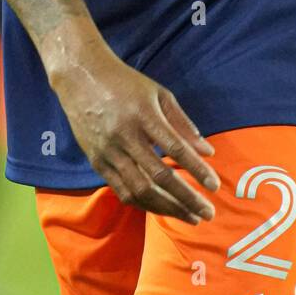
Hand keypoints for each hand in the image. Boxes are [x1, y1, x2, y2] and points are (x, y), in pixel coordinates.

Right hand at [52, 47, 219, 223]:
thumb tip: (208, 152)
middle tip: (208, 213)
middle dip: (186, 199)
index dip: (196, 170)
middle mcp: (125, 136)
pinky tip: (161, 208)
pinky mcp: (96, 162)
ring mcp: (108, 152)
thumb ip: (183, 124)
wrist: (80, 77)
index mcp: (144, 115)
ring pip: (139, 190)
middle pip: (159, 177)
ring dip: (167, 208)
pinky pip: (121, 190)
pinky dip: (143, 203)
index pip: (175, 149)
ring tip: (190, 217)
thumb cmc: (126, 83)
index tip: (215, 186)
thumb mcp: (159, 94)